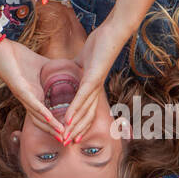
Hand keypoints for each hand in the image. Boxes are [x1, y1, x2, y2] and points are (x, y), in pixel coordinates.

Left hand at [0, 39, 66, 140]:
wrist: (0, 48)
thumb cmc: (18, 56)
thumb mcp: (42, 65)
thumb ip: (54, 70)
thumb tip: (70, 68)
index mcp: (35, 95)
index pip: (46, 115)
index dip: (57, 124)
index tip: (71, 130)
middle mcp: (29, 99)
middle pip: (41, 122)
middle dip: (54, 131)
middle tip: (67, 140)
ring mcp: (23, 95)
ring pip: (37, 116)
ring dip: (50, 126)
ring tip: (62, 133)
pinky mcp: (19, 89)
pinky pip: (31, 103)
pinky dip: (41, 112)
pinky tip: (50, 118)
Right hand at [64, 20, 128, 143]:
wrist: (113, 32)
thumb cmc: (100, 44)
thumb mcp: (83, 58)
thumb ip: (75, 67)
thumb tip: (68, 68)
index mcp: (92, 87)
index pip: (85, 110)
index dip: (77, 124)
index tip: (68, 135)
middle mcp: (95, 90)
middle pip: (86, 116)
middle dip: (75, 131)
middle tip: (65, 144)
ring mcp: (95, 85)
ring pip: (84, 111)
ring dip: (74, 126)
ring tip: (66, 138)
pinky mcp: (94, 78)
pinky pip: (83, 97)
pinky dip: (75, 109)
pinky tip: (69, 120)